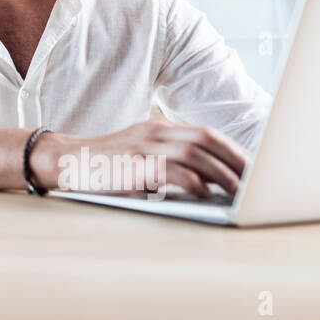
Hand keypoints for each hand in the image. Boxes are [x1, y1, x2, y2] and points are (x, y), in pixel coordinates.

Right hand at [33, 115, 248, 196]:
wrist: (63, 160)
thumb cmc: (105, 164)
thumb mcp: (141, 153)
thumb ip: (170, 158)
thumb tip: (210, 179)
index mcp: (160, 127)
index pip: (207, 133)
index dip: (235, 150)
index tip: (254, 169)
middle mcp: (154, 131)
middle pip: (207, 139)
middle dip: (236, 160)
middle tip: (255, 182)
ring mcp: (142, 146)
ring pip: (193, 152)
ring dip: (220, 172)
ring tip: (236, 191)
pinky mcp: (131, 164)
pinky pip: (169, 169)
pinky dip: (191, 180)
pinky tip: (203, 192)